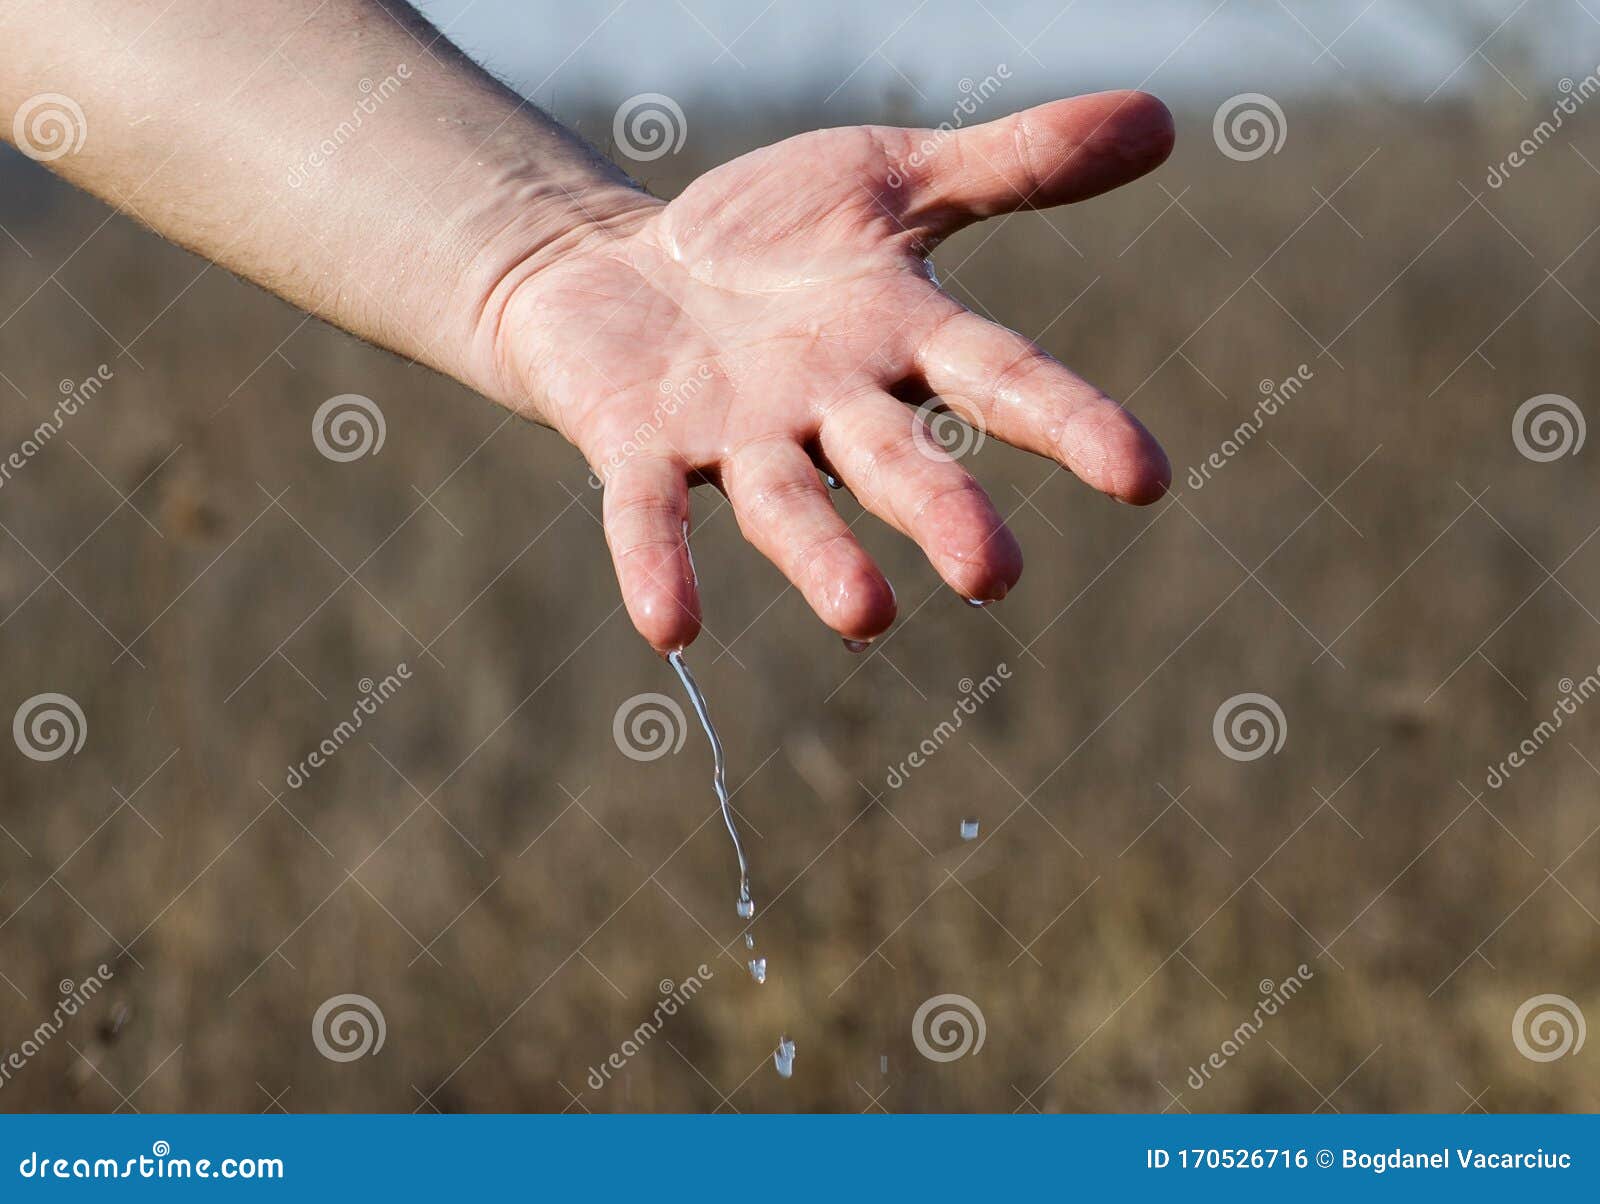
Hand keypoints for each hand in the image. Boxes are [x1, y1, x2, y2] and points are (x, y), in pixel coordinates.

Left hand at [487, 90, 1174, 651]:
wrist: (614, 261)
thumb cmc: (768, 235)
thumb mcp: (890, 179)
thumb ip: (1014, 164)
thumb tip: (1166, 118)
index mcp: (899, 337)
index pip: (1001, 380)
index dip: (1070, 424)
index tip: (1146, 478)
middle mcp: (828, 404)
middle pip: (898, 463)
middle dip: (943, 515)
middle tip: (992, 577)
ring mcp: (736, 434)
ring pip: (787, 504)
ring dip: (824, 559)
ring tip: (865, 618)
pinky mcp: (639, 443)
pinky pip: (650, 512)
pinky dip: (657, 565)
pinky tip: (670, 630)